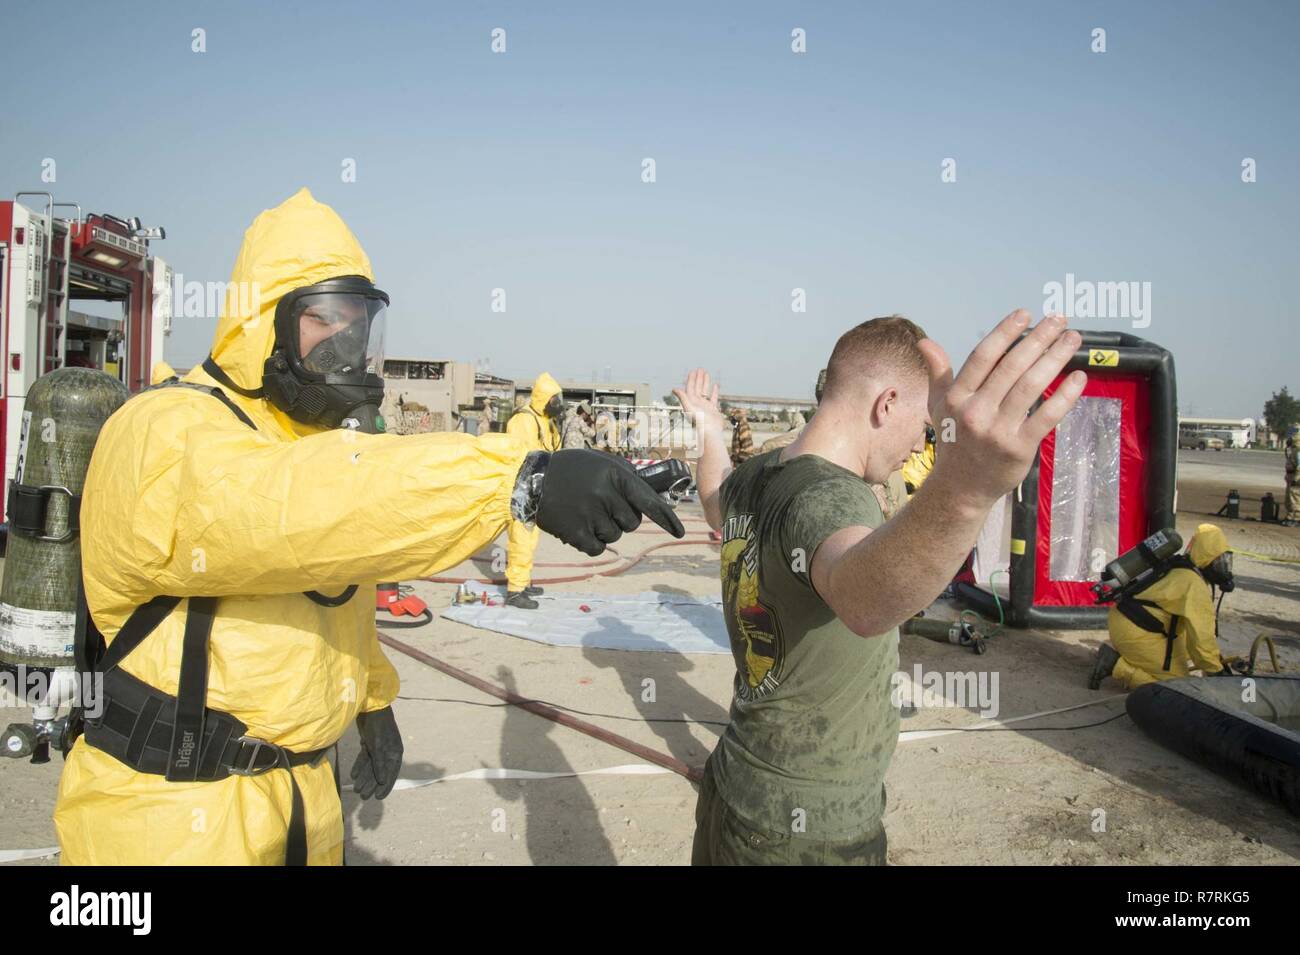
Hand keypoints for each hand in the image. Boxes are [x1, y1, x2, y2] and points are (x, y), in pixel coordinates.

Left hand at [351, 706, 403, 799]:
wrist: (369, 707)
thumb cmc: (378, 725)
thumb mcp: (379, 745)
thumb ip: (380, 763)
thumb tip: (382, 781)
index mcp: (395, 752)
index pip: (391, 774)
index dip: (385, 786)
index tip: (378, 798)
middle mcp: (388, 751)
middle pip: (380, 772)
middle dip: (371, 784)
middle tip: (363, 796)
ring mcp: (378, 747)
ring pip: (370, 766)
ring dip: (364, 777)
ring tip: (356, 788)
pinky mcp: (368, 743)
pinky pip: (364, 758)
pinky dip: (359, 766)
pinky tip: (353, 775)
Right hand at [537, 449, 685, 554]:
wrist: (532, 480)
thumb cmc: (571, 469)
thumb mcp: (601, 462)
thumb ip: (626, 475)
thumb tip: (653, 493)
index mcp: (614, 475)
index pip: (648, 500)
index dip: (666, 518)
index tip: (679, 532)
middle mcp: (604, 494)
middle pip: (632, 523)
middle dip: (623, 519)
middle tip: (603, 507)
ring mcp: (590, 514)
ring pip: (615, 536)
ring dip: (605, 530)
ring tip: (586, 513)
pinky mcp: (575, 532)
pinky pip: (598, 549)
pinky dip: (592, 543)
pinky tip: (580, 528)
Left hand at [673, 369, 726, 436]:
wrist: (710, 432)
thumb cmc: (699, 421)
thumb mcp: (689, 407)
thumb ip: (682, 397)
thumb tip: (674, 389)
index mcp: (691, 402)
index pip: (690, 388)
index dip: (691, 379)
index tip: (693, 371)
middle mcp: (697, 403)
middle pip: (697, 387)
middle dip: (698, 378)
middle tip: (700, 369)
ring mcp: (705, 406)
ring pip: (705, 391)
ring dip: (705, 382)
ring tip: (707, 373)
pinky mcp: (713, 409)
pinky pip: (713, 398)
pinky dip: (714, 391)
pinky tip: (716, 385)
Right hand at [923, 311, 1086, 511]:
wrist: (960, 488)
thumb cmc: (954, 441)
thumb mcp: (939, 406)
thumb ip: (937, 373)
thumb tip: (925, 343)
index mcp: (957, 398)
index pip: (983, 357)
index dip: (1005, 333)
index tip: (1025, 314)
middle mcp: (975, 412)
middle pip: (1012, 366)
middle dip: (1038, 339)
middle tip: (1059, 320)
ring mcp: (998, 431)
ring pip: (1031, 386)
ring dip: (1055, 358)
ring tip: (1072, 340)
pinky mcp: (1019, 448)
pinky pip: (1047, 416)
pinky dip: (1065, 396)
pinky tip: (1078, 378)